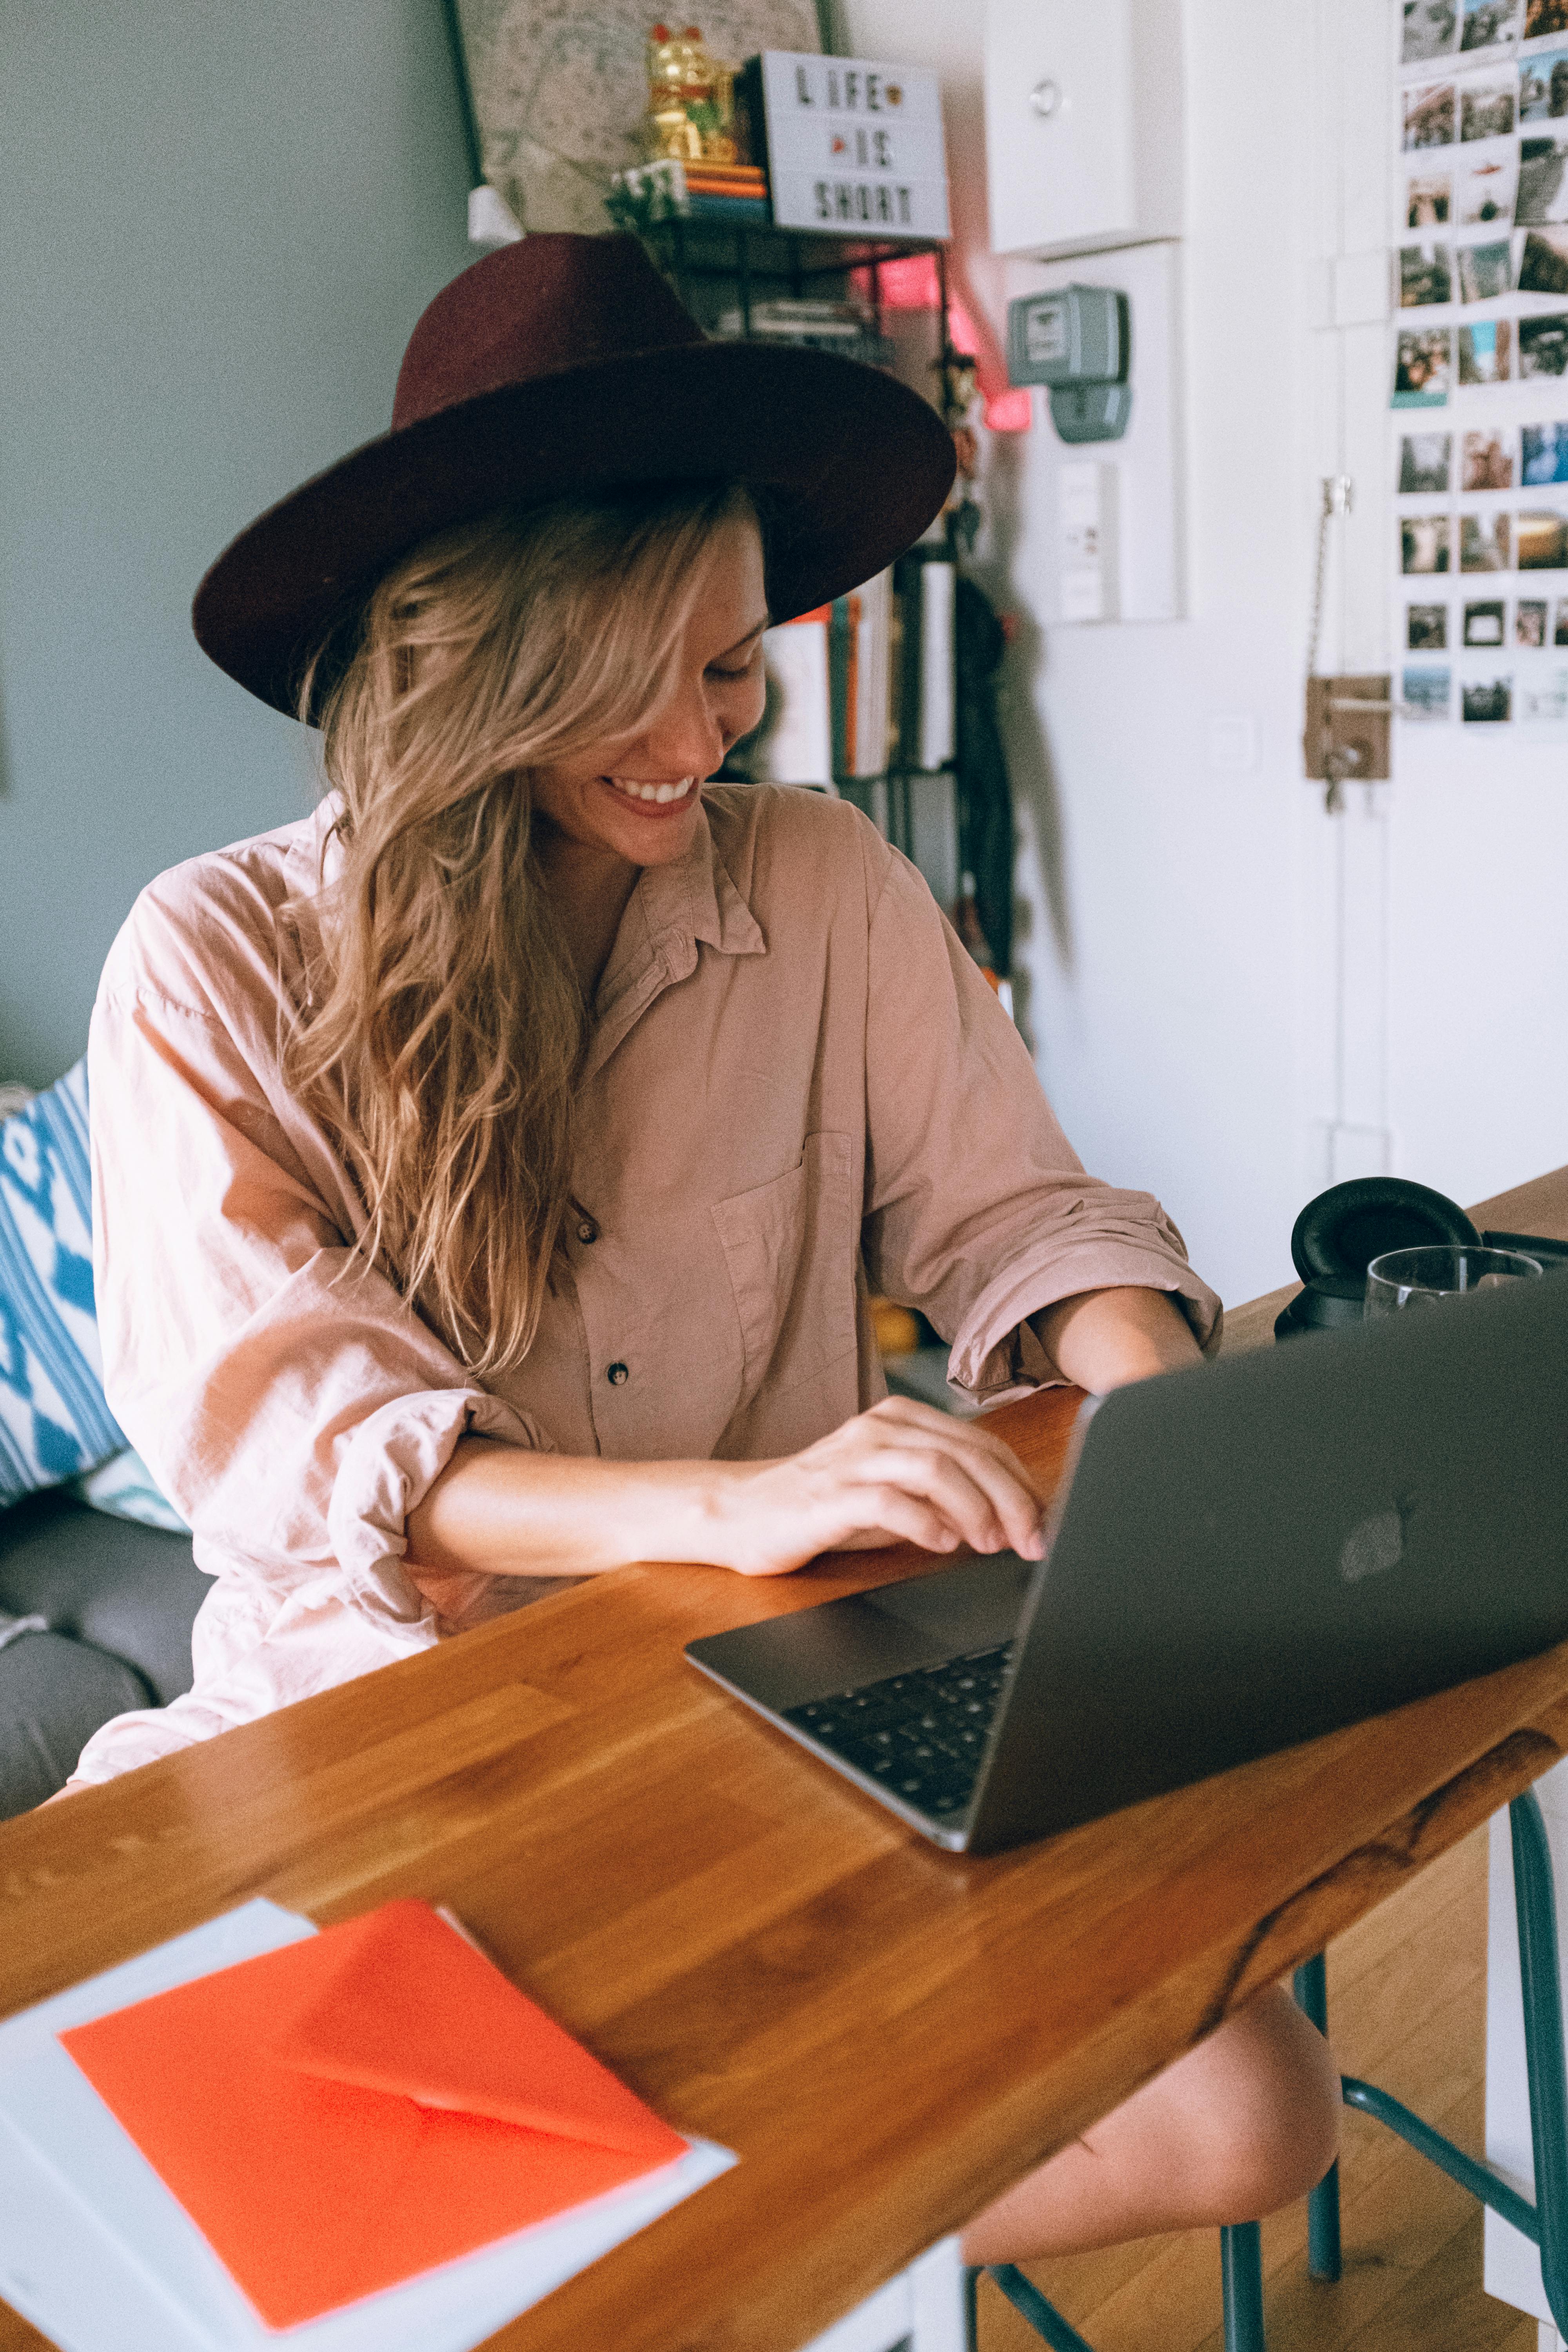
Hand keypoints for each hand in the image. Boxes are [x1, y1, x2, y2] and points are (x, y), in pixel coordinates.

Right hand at [713, 1396, 1046, 1577]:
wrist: (738, 1512)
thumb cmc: (820, 1508)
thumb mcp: (890, 1495)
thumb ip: (940, 1496)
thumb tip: (1006, 1520)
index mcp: (899, 1421)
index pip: (980, 1442)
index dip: (1020, 1481)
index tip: (1043, 1520)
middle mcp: (879, 1429)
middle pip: (966, 1452)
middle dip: (1011, 1498)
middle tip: (1032, 1540)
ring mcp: (852, 1458)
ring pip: (934, 1467)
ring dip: (976, 1507)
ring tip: (993, 1543)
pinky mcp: (828, 1494)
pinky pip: (888, 1500)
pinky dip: (925, 1521)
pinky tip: (943, 1543)